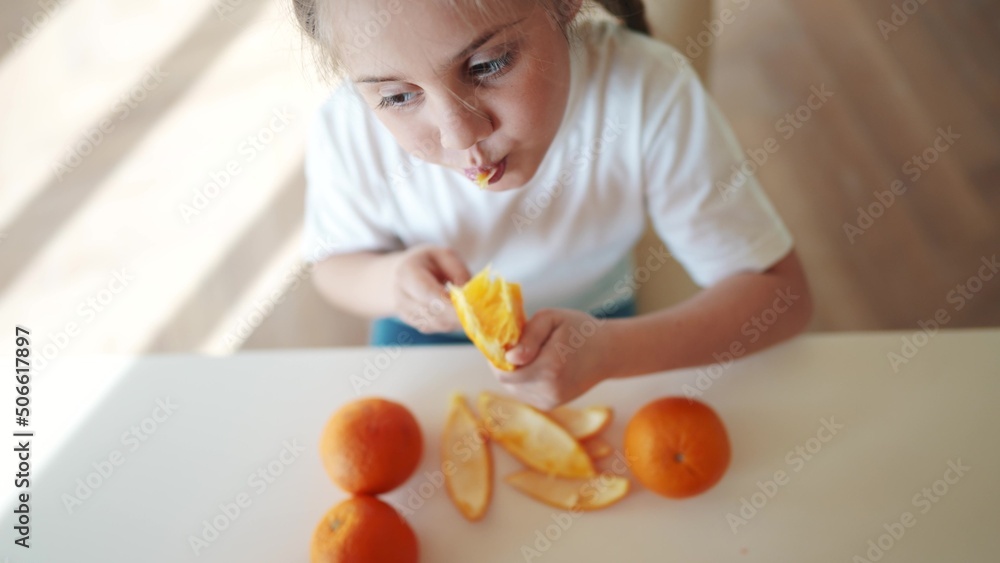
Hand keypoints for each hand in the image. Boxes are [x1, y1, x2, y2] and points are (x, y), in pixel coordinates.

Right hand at [391, 245, 470, 332]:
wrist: (399, 274)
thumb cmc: (426, 262)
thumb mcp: (444, 255)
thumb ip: (458, 271)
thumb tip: (470, 294)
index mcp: (406, 274)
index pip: (428, 293)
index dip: (450, 304)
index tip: (472, 307)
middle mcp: (401, 297)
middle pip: (433, 313)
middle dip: (459, 314)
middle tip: (481, 311)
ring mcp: (405, 314)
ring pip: (437, 324)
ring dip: (457, 320)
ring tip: (472, 309)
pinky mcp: (414, 324)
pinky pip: (437, 328)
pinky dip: (452, 323)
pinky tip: (460, 313)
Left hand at [490, 308, 615, 409]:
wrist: (608, 353)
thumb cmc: (578, 329)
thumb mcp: (552, 318)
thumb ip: (528, 336)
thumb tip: (510, 357)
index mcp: (550, 367)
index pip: (503, 371)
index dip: (495, 356)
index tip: (502, 340)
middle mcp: (549, 389)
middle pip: (505, 381)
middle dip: (502, 363)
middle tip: (514, 345)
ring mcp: (550, 401)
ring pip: (513, 388)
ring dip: (513, 372)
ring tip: (528, 354)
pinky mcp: (550, 405)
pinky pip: (524, 393)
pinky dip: (523, 379)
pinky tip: (536, 365)